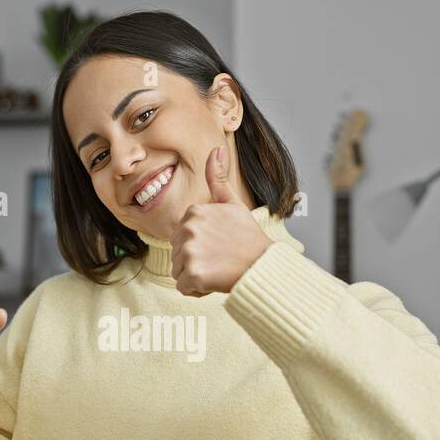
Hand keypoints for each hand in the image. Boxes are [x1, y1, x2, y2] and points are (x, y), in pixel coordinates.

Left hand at [168, 144, 274, 296]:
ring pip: (178, 270)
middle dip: (195, 259)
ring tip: (218, 268)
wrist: (263, 265)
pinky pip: (183, 287)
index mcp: (193, 212)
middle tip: (220, 258)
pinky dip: (197, 289)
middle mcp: (188, 229)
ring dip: (195, 275)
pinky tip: (215, 280)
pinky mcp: (193, 274)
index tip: (219, 244)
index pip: (181, 235)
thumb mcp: (233, 204)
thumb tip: (215, 149)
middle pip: (177, 253)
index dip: (200, 244)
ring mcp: (189, 251)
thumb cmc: (248, 238)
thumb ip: (218, 179)